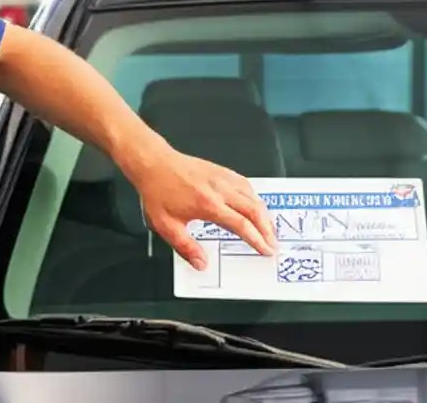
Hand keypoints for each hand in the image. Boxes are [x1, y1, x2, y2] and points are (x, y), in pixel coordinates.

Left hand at [127, 147, 277, 270]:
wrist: (153, 163)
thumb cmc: (157, 190)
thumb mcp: (166, 225)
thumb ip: (186, 247)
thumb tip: (201, 263)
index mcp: (208, 205)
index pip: (241, 225)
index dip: (257, 239)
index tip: (265, 249)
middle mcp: (219, 190)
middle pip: (254, 210)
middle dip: (267, 229)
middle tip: (273, 243)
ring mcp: (222, 178)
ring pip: (253, 196)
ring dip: (264, 213)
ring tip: (268, 228)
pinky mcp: (220, 171)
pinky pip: (245, 183)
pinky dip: (255, 196)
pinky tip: (255, 204)